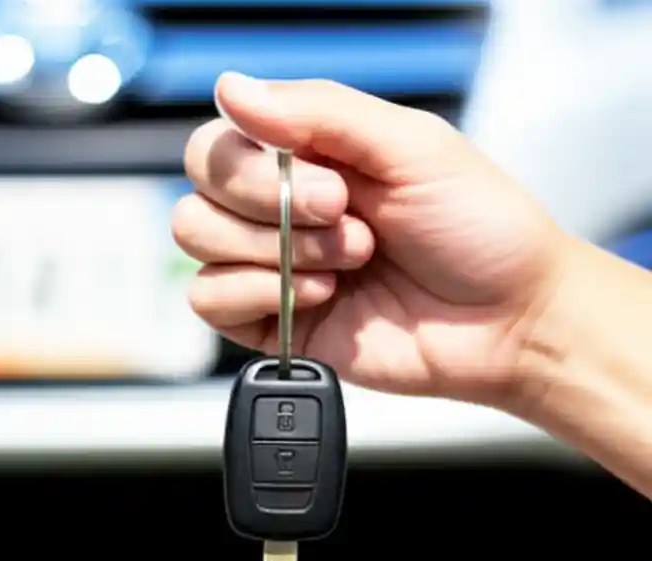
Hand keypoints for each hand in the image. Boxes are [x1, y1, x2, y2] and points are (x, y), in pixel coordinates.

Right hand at [175, 73, 574, 408]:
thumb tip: (231, 88)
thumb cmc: (480, 229)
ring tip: (345, 266)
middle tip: (345, 224)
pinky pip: (208, 302)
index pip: (218, 144)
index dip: (254, 169)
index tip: (332, 189)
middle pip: (198, 193)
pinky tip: (321, 299)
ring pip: (197, 243)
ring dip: (276, 256)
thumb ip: (317, 111)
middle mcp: (278, 208)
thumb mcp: (412, 146)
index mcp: (307, 157)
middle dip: (272, 212)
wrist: (511, 321)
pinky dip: (259, 297)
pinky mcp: (268, 323)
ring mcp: (270, 266)